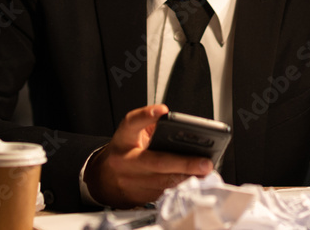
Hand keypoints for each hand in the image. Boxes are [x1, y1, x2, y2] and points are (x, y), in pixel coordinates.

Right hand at [83, 104, 212, 207]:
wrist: (103, 179)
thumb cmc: (125, 151)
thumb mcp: (132, 133)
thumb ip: (153, 126)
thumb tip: (182, 129)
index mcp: (123, 139)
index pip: (132, 123)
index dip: (146, 116)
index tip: (163, 111)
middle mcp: (125, 160)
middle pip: (157, 162)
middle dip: (184, 163)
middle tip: (204, 162)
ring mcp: (131, 182)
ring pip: (164, 182)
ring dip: (188, 179)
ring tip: (206, 173)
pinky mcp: (139, 197)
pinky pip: (164, 193)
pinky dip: (181, 188)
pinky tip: (195, 183)